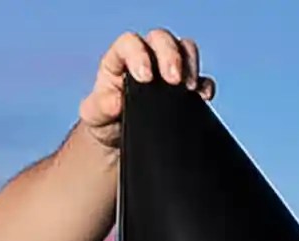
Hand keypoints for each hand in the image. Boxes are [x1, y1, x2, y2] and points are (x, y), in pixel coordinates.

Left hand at [79, 29, 216, 150]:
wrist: (119, 143)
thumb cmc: (104, 122)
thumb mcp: (94, 116)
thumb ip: (100, 107)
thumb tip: (116, 102)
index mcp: (119, 60)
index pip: (129, 43)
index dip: (138, 54)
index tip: (145, 77)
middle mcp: (145, 58)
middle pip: (161, 39)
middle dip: (170, 55)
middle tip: (173, 79)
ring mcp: (166, 70)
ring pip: (185, 49)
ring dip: (190, 64)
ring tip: (188, 88)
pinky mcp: (184, 89)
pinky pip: (201, 78)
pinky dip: (204, 85)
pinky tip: (202, 98)